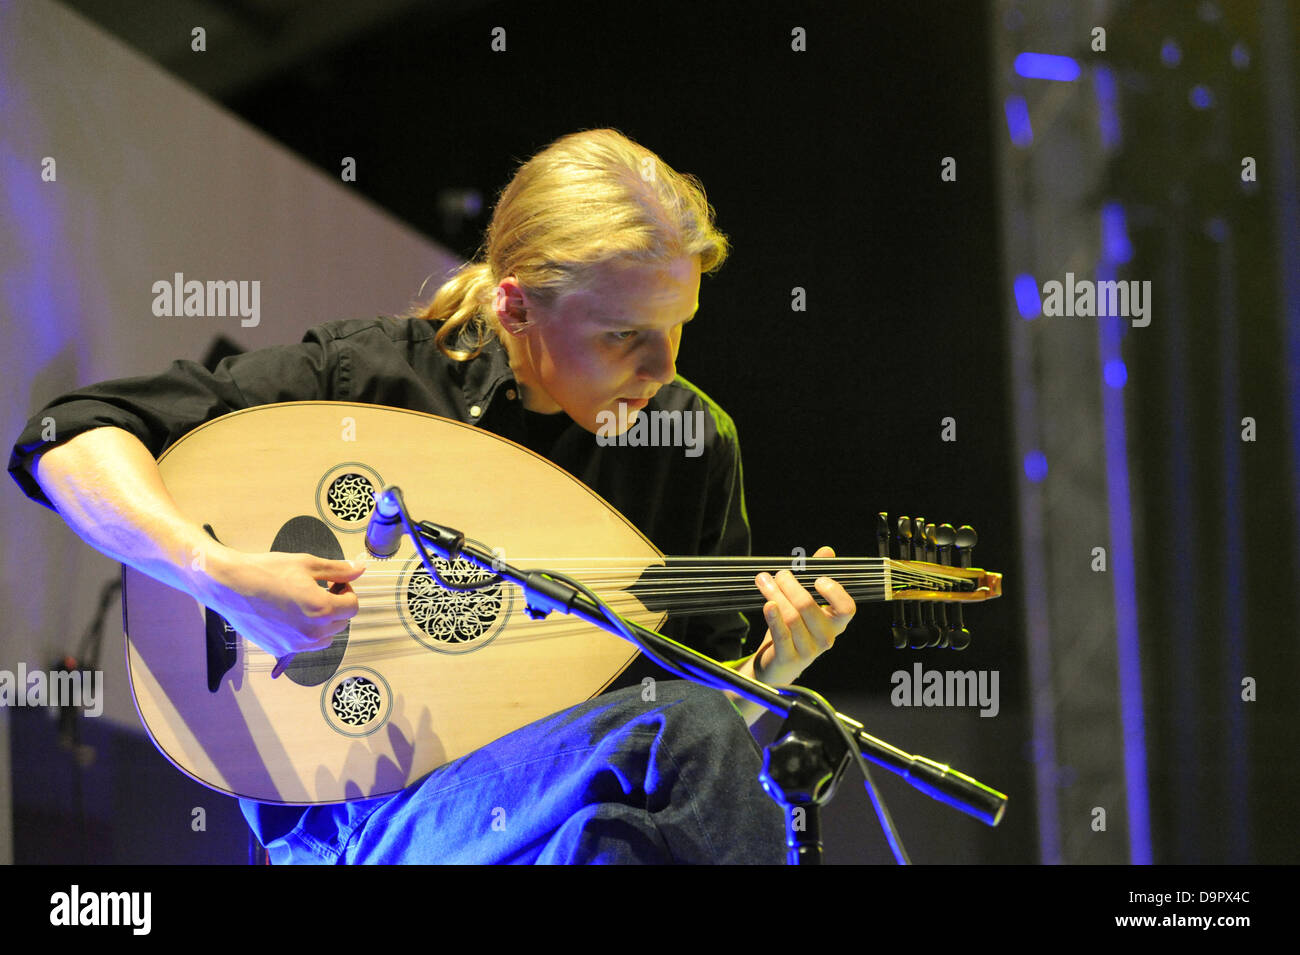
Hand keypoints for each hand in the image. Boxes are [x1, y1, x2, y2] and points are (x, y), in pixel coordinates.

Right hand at [190, 548, 365, 660]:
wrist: (230, 585)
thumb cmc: (267, 571)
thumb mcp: (307, 564)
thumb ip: (338, 570)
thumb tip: (360, 569)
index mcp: (322, 610)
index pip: (353, 607)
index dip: (347, 591)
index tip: (335, 583)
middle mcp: (311, 633)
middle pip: (340, 623)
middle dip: (336, 606)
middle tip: (320, 590)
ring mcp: (295, 645)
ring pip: (324, 638)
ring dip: (323, 623)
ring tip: (305, 604)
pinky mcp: (279, 650)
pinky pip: (303, 646)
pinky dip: (304, 634)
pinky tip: (290, 617)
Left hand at [751, 545, 854, 684]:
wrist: (778, 665)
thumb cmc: (796, 631)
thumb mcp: (808, 605)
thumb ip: (818, 577)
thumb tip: (827, 552)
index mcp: (835, 623)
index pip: (847, 608)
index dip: (835, 592)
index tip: (818, 578)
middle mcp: (826, 637)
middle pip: (809, 606)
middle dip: (790, 585)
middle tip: (779, 574)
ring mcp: (808, 650)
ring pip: (792, 616)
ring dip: (775, 594)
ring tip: (764, 581)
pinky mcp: (789, 657)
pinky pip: (782, 634)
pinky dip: (774, 617)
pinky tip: (767, 604)